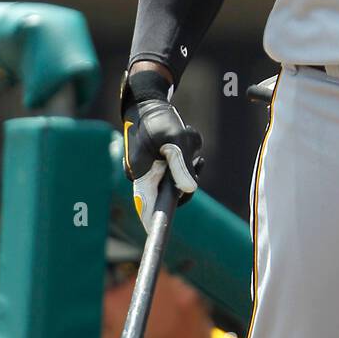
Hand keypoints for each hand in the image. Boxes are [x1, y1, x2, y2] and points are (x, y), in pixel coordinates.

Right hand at [120, 68, 203, 227]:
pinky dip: (188, 157)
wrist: (149, 103)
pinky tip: (187, 139)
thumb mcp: (174, 140)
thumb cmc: (159, 119)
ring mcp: (152, 172)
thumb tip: (189, 190)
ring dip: (189, 162)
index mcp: (141, 175)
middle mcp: (145, 177)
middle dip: (188, 177)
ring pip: (180, 179)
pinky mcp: (160, 165)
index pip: (147, 206)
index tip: (154, 234)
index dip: (152, 222)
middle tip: (197, 160)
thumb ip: (181, 164)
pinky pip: (181, 169)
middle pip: (173, 193)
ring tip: (187, 140)